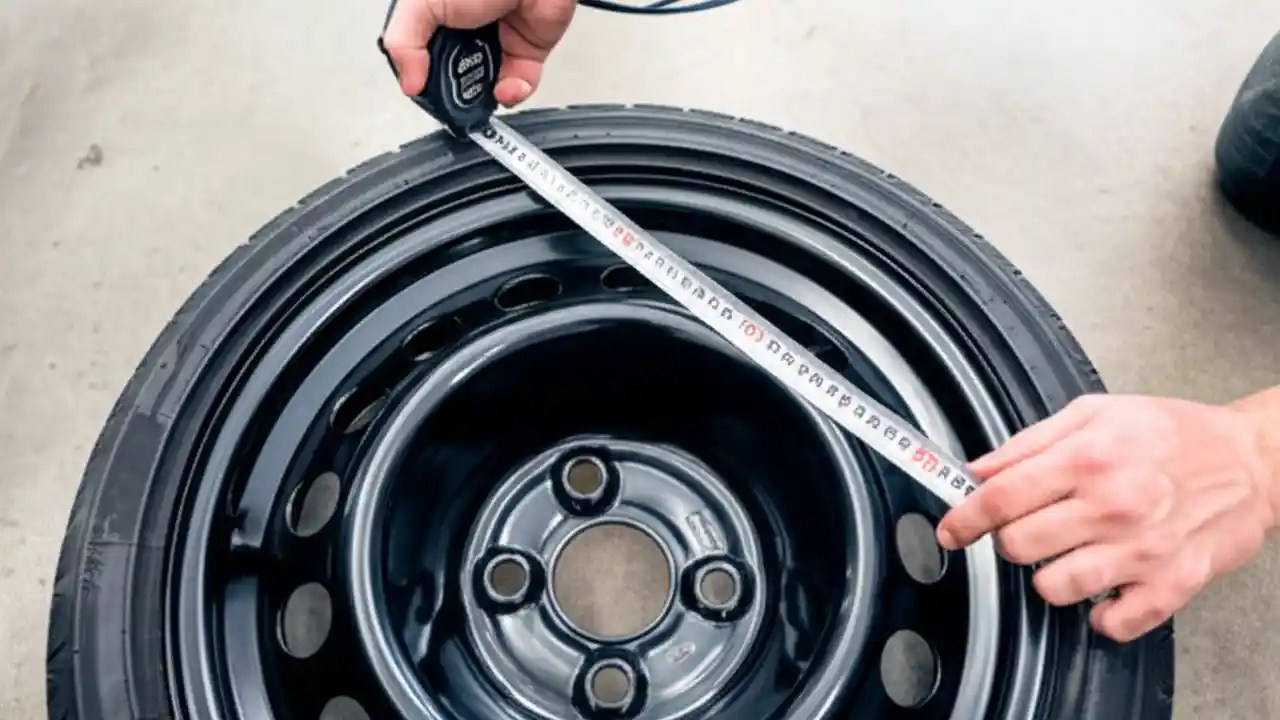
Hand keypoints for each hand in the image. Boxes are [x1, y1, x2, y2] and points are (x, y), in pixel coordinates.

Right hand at [381, 0, 576, 105]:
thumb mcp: (423, 3)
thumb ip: (404, 42)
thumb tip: (409, 82)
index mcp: (437, 15)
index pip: (421, 54)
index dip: (421, 75)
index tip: (423, 90)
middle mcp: (466, 28)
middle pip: (454, 74)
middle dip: (454, 91)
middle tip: (455, 97)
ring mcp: (497, 40)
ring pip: (487, 83)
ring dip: (484, 96)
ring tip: (481, 93)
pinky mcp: (527, 50)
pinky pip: (520, 83)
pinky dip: (513, 92)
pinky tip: (505, 89)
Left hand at [935, 392, 1279, 642]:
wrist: (1252, 461)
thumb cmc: (1174, 433)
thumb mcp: (1095, 414)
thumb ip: (1029, 442)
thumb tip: (978, 469)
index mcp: (1090, 459)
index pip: (1001, 498)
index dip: (964, 518)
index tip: (952, 529)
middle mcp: (1114, 506)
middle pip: (1018, 546)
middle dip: (1009, 539)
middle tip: (1028, 527)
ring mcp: (1143, 551)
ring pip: (1054, 588)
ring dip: (1049, 574)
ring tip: (1068, 552)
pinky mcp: (1172, 584)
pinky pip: (1113, 622)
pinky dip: (1099, 612)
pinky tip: (1103, 584)